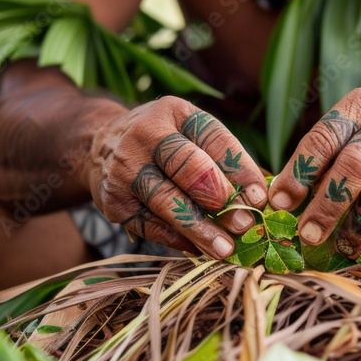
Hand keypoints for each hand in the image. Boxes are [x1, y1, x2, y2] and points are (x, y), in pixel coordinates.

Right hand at [88, 96, 267, 258]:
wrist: (100, 146)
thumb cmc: (163, 143)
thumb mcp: (188, 133)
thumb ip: (221, 160)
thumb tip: (256, 200)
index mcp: (173, 112)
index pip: (214, 139)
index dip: (240, 169)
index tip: (260, 198)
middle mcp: (145, 134)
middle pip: (188, 168)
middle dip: (220, 198)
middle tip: (244, 223)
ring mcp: (125, 168)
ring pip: (167, 202)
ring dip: (200, 228)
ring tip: (225, 248)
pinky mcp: (113, 201)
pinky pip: (149, 225)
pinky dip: (176, 240)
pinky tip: (197, 249)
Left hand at [268, 89, 360, 258]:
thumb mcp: (357, 127)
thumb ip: (326, 157)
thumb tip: (286, 202)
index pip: (324, 137)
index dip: (300, 172)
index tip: (279, 202)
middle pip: (355, 165)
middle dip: (327, 205)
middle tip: (308, 234)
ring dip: (358, 226)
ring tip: (342, 246)